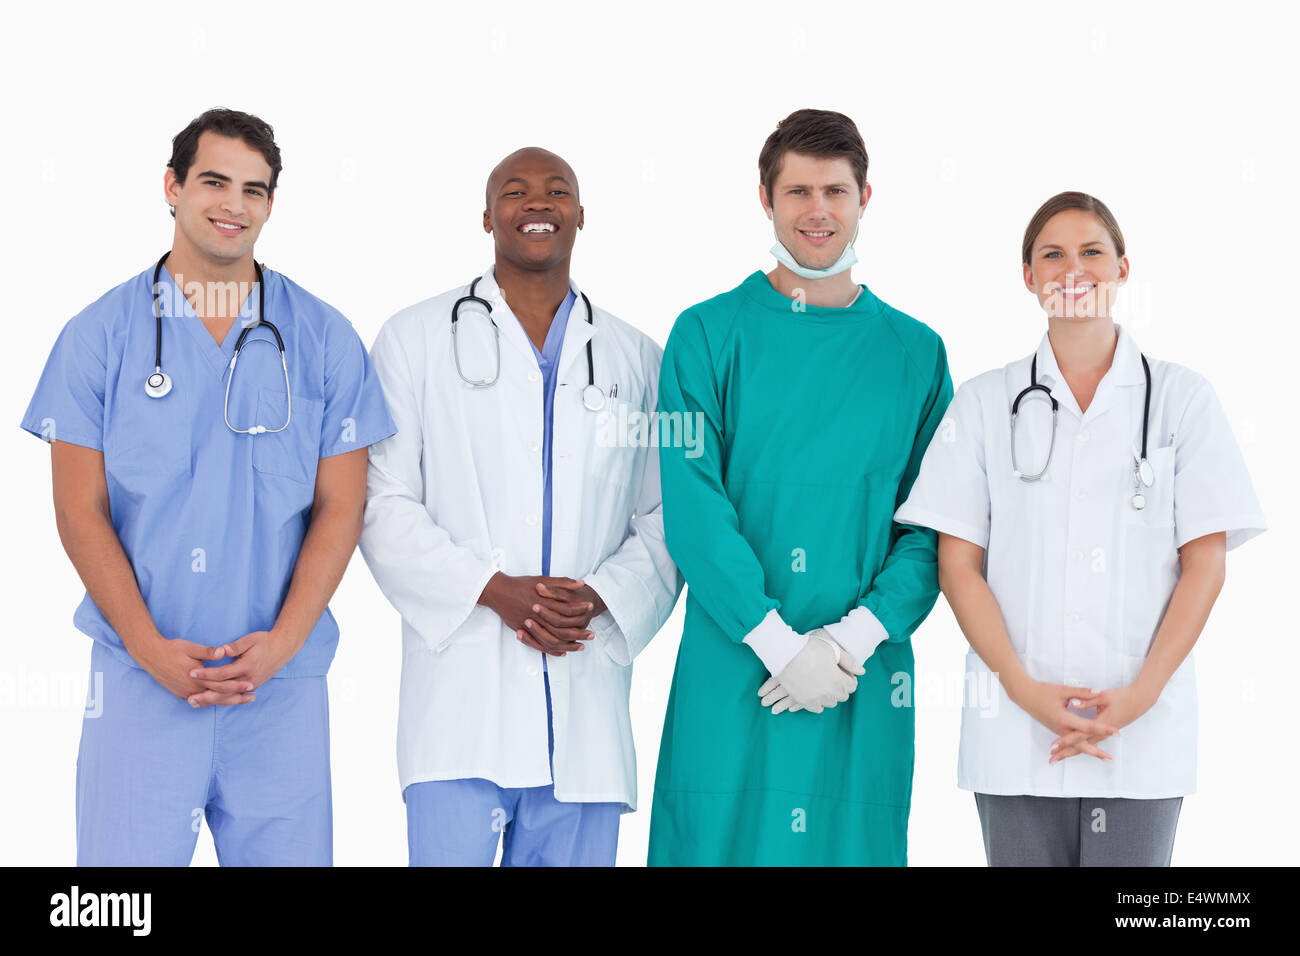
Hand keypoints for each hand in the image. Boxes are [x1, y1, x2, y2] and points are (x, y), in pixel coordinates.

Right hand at [132, 636, 244, 703]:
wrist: (150, 655)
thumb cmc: (172, 649)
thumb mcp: (191, 648)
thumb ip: (207, 652)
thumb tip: (223, 652)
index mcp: (196, 679)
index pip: (221, 686)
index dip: (237, 685)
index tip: (251, 684)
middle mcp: (191, 690)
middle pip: (218, 697)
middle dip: (236, 697)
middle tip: (252, 697)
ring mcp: (185, 693)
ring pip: (210, 700)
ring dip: (226, 700)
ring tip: (242, 699)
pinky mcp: (181, 693)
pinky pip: (200, 699)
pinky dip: (213, 699)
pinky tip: (222, 698)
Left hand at [185, 630, 298, 705]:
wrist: (283, 648)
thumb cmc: (265, 641)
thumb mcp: (251, 639)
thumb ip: (236, 646)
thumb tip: (222, 650)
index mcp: (247, 666)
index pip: (222, 674)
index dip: (206, 674)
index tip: (191, 672)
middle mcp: (249, 679)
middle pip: (223, 690)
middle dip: (204, 693)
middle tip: (188, 696)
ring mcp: (251, 685)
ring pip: (228, 696)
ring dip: (210, 701)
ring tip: (194, 702)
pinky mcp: (252, 687)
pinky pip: (234, 696)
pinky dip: (221, 700)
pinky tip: (209, 702)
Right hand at [479, 573, 595, 656]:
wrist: (499, 591)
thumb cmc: (521, 584)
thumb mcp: (543, 579)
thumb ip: (562, 583)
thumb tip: (581, 583)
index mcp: (544, 601)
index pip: (567, 609)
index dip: (580, 610)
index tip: (590, 610)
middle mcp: (538, 615)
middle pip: (562, 628)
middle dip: (578, 633)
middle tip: (591, 635)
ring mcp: (530, 625)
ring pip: (552, 640)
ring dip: (568, 645)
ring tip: (581, 646)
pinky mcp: (523, 632)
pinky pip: (539, 646)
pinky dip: (552, 650)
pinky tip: (562, 652)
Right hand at [758, 634, 864, 713]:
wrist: (784, 654)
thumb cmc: (809, 648)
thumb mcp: (833, 650)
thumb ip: (849, 662)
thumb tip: (862, 671)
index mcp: (838, 680)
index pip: (852, 686)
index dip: (849, 678)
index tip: (843, 673)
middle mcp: (829, 693)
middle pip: (842, 696)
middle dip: (840, 687)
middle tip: (832, 677)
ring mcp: (815, 698)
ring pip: (830, 703)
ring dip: (829, 695)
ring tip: (822, 683)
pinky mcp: (803, 701)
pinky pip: (816, 708)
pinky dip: (818, 702)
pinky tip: (814, 692)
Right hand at [1008, 677, 1120, 761]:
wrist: (1025, 695)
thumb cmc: (1042, 691)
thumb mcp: (1062, 690)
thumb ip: (1082, 692)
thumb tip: (1098, 691)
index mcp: (1064, 719)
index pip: (1088, 726)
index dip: (1104, 729)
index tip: (1117, 732)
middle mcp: (1061, 728)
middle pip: (1081, 744)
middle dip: (1096, 752)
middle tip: (1109, 758)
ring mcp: (1058, 730)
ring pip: (1075, 745)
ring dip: (1089, 750)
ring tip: (1102, 756)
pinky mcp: (1056, 729)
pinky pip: (1070, 741)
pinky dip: (1080, 746)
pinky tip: (1087, 747)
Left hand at [1049, 683, 1156, 762]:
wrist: (1140, 701)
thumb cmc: (1123, 697)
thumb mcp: (1105, 696)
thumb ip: (1087, 699)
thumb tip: (1073, 702)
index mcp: (1100, 723)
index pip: (1079, 734)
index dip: (1065, 740)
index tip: (1053, 746)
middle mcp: (1101, 733)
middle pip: (1081, 746)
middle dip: (1065, 752)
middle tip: (1051, 760)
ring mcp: (1104, 734)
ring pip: (1085, 746)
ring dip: (1071, 751)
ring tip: (1057, 757)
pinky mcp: (1105, 733)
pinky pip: (1090, 742)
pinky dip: (1080, 747)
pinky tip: (1072, 749)